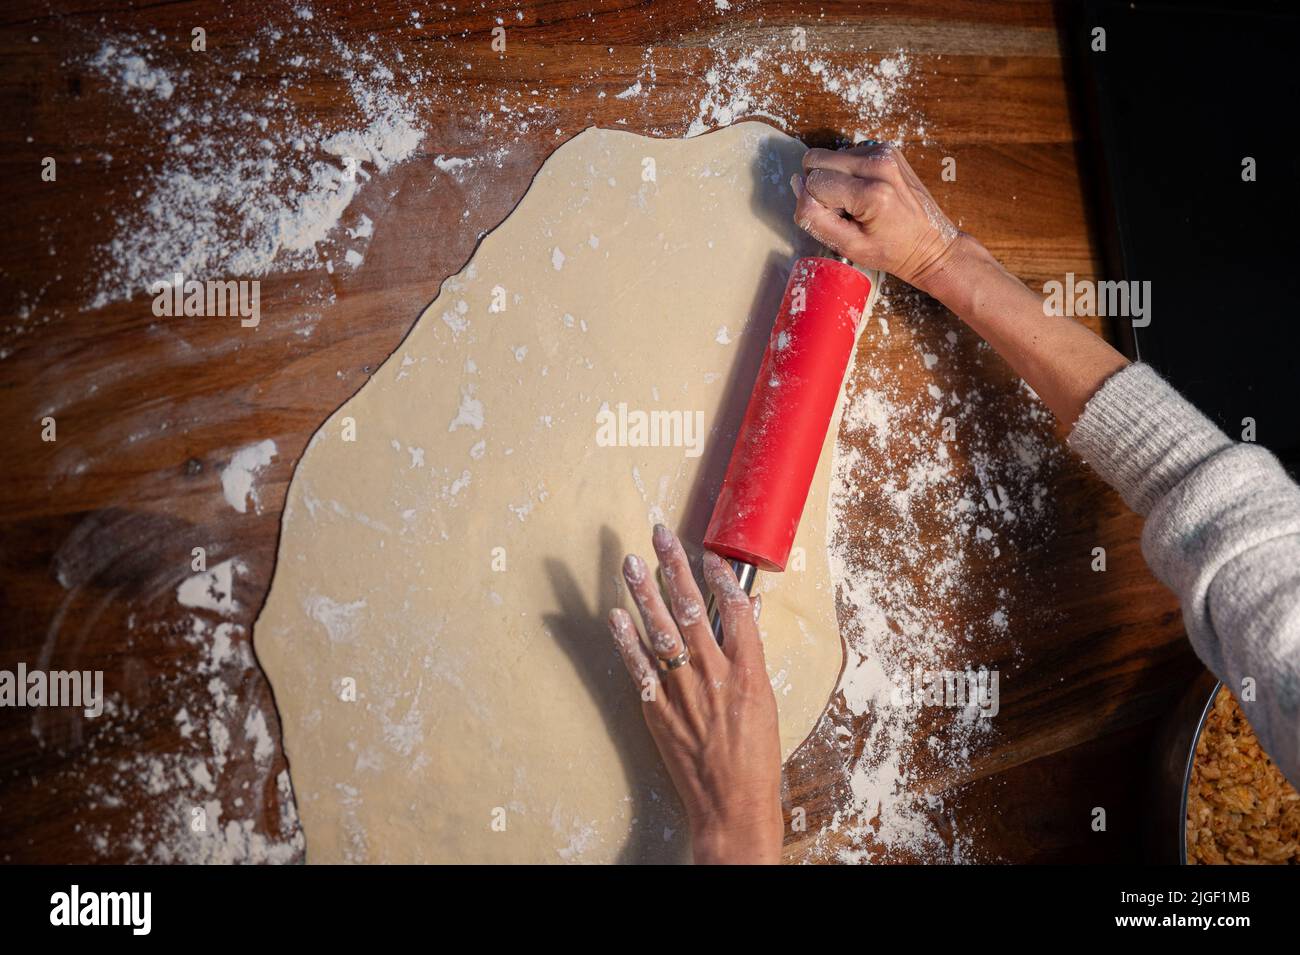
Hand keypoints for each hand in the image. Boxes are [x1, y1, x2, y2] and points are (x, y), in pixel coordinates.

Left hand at [606, 524, 783, 864]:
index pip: (737, 610)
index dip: (722, 577)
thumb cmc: (754, 756)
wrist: (731, 805)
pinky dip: (626, 641)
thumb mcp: (766, 701)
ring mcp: (684, 692)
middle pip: (693, 609)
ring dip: (643, 593)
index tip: (708, 552)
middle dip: (674, 568)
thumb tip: (750, 610)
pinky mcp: (659, 710)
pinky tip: (615, 616)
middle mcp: (715, 675)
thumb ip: (751, 653)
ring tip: (631, 563)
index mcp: (749, 673)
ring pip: (661, 631)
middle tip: (660, 536)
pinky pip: (639, 668)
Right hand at [790, 142, 965, 293]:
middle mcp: (879, 164)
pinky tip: (866, 193)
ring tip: (858, 204)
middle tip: (845, 210)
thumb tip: (797, 184)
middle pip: (817, 160)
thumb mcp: (847, 247)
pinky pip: (847, 154)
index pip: (814, 183)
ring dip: (835, 179)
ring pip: (830, 156)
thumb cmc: (891, 251)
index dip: (818, 205)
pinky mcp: (887, 149)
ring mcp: (885, 152)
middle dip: (821, 187)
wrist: (930, 245)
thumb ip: (814, 218)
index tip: (841, 220)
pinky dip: (848, 173)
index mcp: (871, 192)